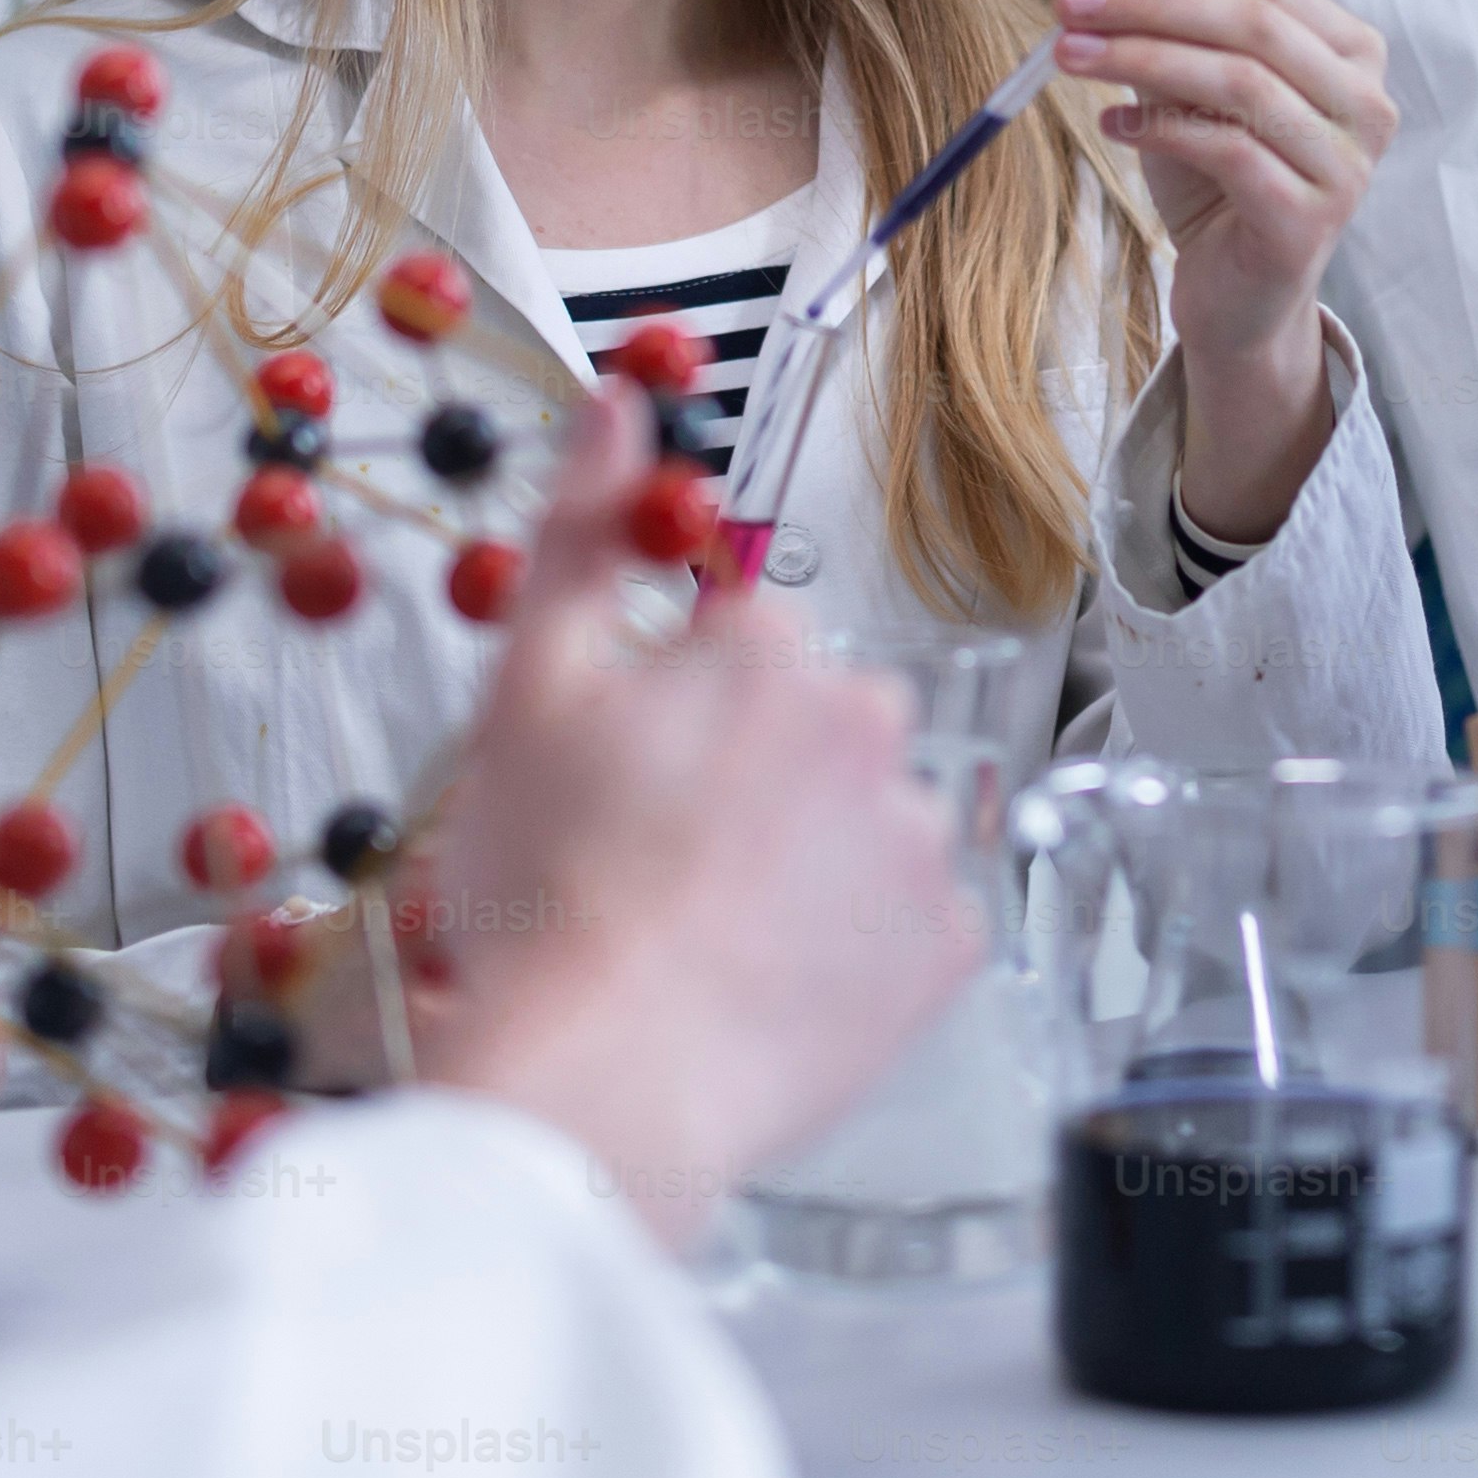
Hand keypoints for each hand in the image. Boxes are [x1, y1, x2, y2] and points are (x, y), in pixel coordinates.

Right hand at [412, 387, 982, 1244]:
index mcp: (768, 649)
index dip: (670, 717)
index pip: (735, 648)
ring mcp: (917, 839)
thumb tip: (623, 398)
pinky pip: (906, 926)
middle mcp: (868, 722)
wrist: (600, 1079)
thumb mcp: (528, 686)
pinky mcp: (949, 948)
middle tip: (658, 865)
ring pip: (859, 825)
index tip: (625, 785)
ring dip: (804, 863)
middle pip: (810, 729)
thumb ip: (584, 529)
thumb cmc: (546, 892)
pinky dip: (852, 951)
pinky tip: (772, 982)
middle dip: (749, 778)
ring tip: (709, 934)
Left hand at [1057, 0, 1394, 536]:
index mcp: (1349, 51)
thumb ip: (1169, 29)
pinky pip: (1228, 151)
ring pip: (1241, 80)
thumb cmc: (1218, 181)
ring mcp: (1346, 163)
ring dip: (1143, 56)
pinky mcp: (1309, 219)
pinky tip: (1111, 120)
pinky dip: (1160, 126)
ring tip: (1069, 53)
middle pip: (1254, 21)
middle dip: (1152, 1)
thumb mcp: (1192, 90)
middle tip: (1071, 0)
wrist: (1239, 296)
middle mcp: (1365, 101)